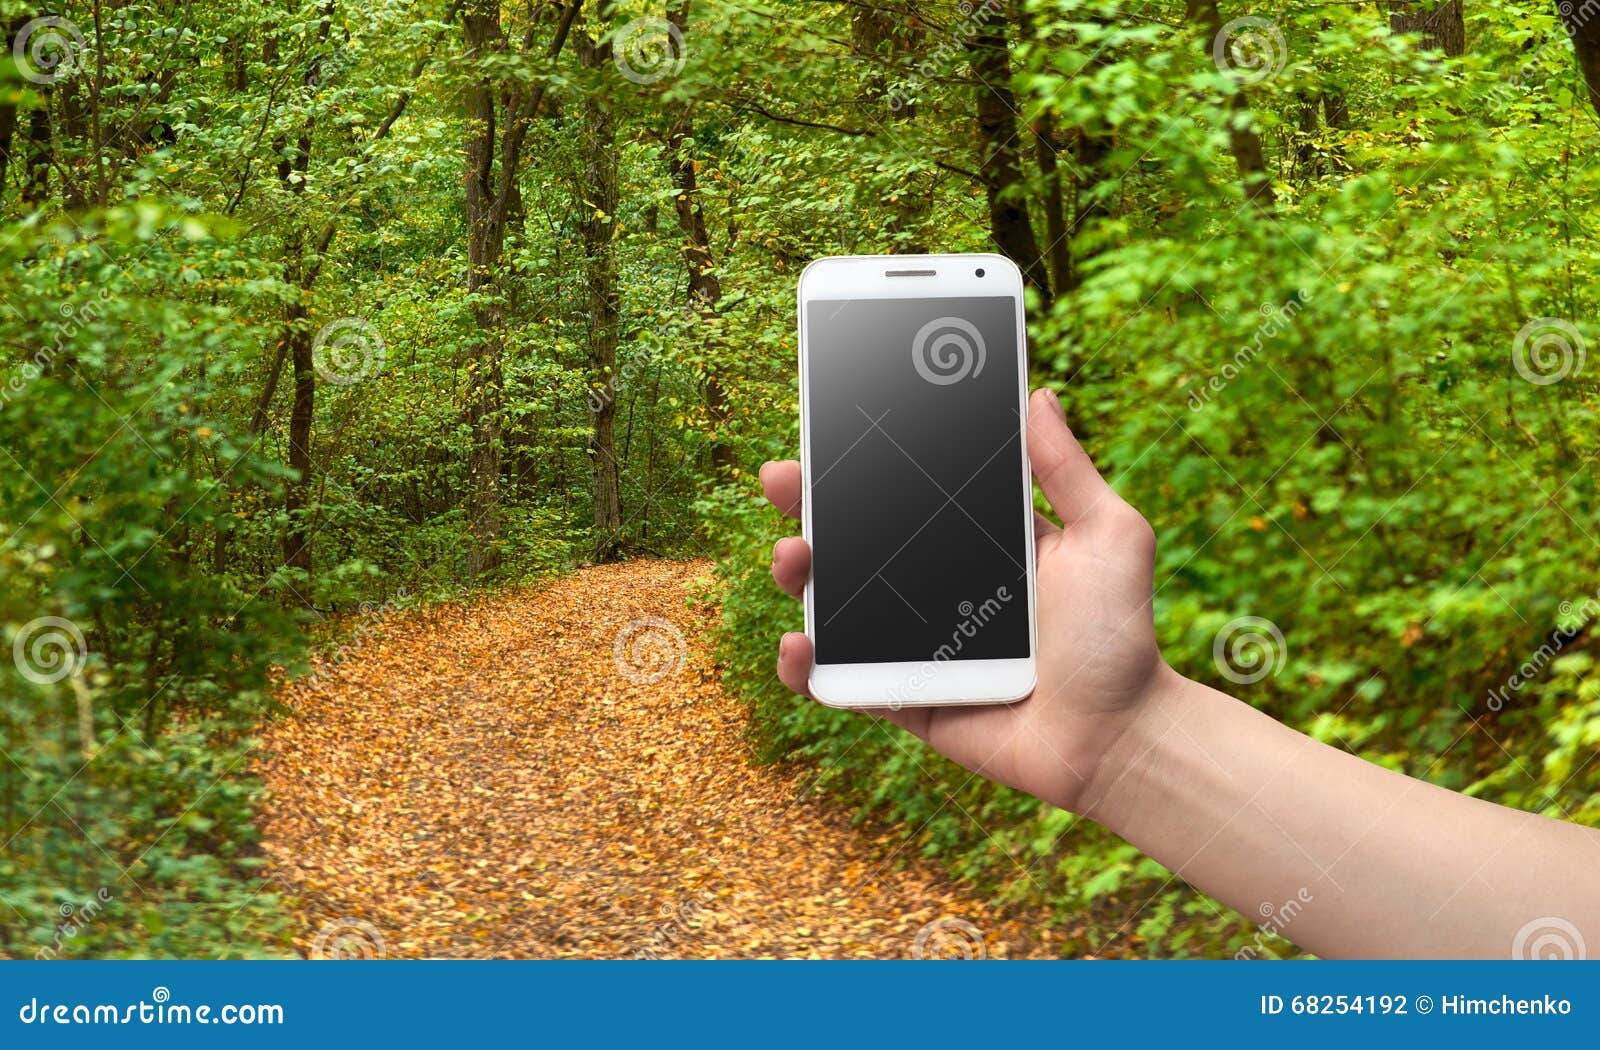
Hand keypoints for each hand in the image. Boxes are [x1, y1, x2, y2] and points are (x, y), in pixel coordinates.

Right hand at [758, 388, 1171, 813]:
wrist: (1121, 735)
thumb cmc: (1122, 637)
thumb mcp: (1108, 537)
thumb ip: (1069, 472)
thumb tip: (1039, 395)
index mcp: (977, 542)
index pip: (906, 492)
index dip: (861, 463)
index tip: (825, 428)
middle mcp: (937, 588)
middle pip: (855, 540)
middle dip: (809, 507)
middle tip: (783, 479)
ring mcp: (915, 645)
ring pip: (836, 605)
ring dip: (799, 577)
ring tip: (792, 557)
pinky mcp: (906, 700)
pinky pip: (843, 682)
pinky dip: (807, 668)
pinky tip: (799, 646)